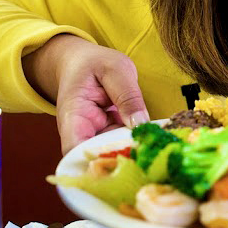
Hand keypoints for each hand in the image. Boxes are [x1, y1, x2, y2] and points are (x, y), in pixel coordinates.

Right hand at [23, 35, 148, 152]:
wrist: (81, 64)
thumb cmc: (93, 64)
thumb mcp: (115, 69)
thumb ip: (128, 96)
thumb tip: (141, 125)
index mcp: (73, 115)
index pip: (75, 149)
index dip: (94, 162)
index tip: (121, 163)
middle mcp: (80, 133)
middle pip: (96, 158)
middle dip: (122, 161)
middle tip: (149, 158)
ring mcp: (95, 137)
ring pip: (112, 155)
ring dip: (132, 155)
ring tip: (154, 152)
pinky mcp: (109, 136)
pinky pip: (122, 146)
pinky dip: (135, 145)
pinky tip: (153, 144)